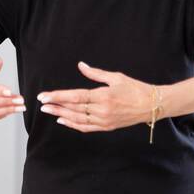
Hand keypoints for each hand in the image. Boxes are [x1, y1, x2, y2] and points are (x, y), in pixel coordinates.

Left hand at [36, 62, 152, 132]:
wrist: (152, 105)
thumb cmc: (135, 88)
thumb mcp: (116, 77)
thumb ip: (95, 73)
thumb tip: (81, 65)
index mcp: (104, 96)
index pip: (75, 97)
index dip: (58, 96)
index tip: (45, 96)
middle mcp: (102, 111)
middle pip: (73, 109)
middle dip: (56, 106)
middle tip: (42, 104)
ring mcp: (104, 121)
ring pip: (77, 120)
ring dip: (61, 115)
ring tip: (48, 111)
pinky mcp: (107, 127)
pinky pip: (86, 127)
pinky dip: (73, 125)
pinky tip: (63, 121)